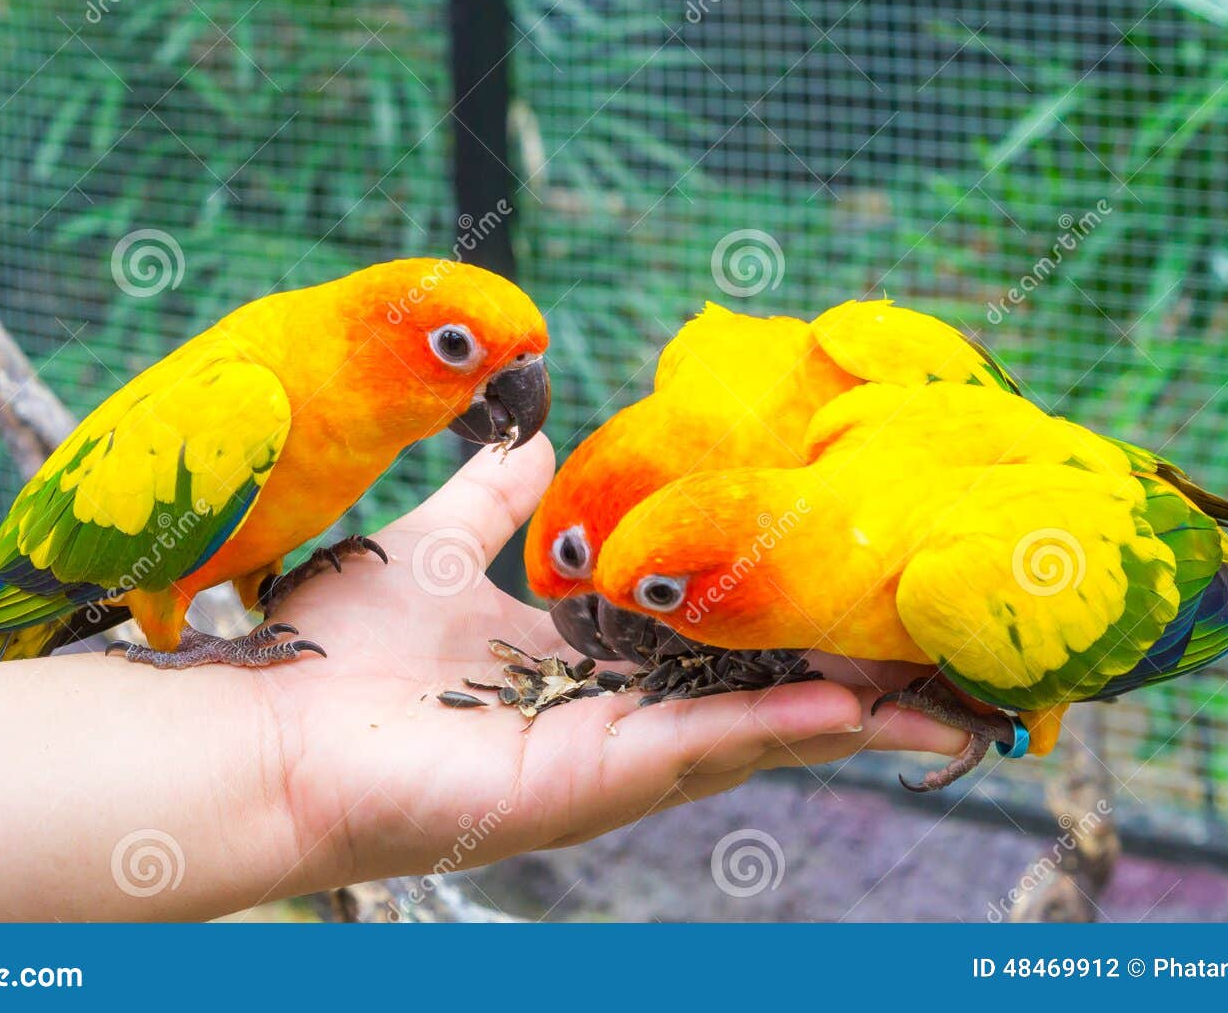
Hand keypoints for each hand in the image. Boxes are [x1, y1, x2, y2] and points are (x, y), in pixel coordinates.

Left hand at [256, 435, 965, 895]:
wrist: (268, 724)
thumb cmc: (344, 647)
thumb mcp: (440, 549)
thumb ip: (494, 502)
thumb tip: (531, 440)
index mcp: (593, 669)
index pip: (722, 644)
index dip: (799, 621)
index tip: (878, 589)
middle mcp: (618, 722)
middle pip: (768, 697)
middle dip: (865, 679)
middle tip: (960, 657)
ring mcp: (612, 762)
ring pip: (761, 732)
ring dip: (858, 712)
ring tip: (954, 691)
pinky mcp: (588, 786)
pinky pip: (703, 751)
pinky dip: (782, 729)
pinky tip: (859, 709)